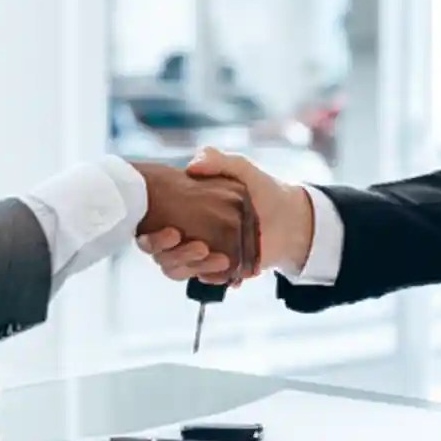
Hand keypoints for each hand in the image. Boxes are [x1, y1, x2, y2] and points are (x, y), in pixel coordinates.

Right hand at [138, 148, 312, 283]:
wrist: (289, 215)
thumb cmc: (262, 188)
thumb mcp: (239, 169)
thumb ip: (217, 161)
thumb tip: (191, 166)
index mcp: (180, 211)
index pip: (151, 230)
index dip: (153, 238)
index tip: (172, 232)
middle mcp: (183, 233)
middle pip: (161, 255)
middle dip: (176, 256)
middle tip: (200, 247)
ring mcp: (199, 253)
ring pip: (178, 270)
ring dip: (195, 268)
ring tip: (222, 260)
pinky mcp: (217, 268)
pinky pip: (204, 279)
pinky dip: (213, 278)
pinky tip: (229, 274)